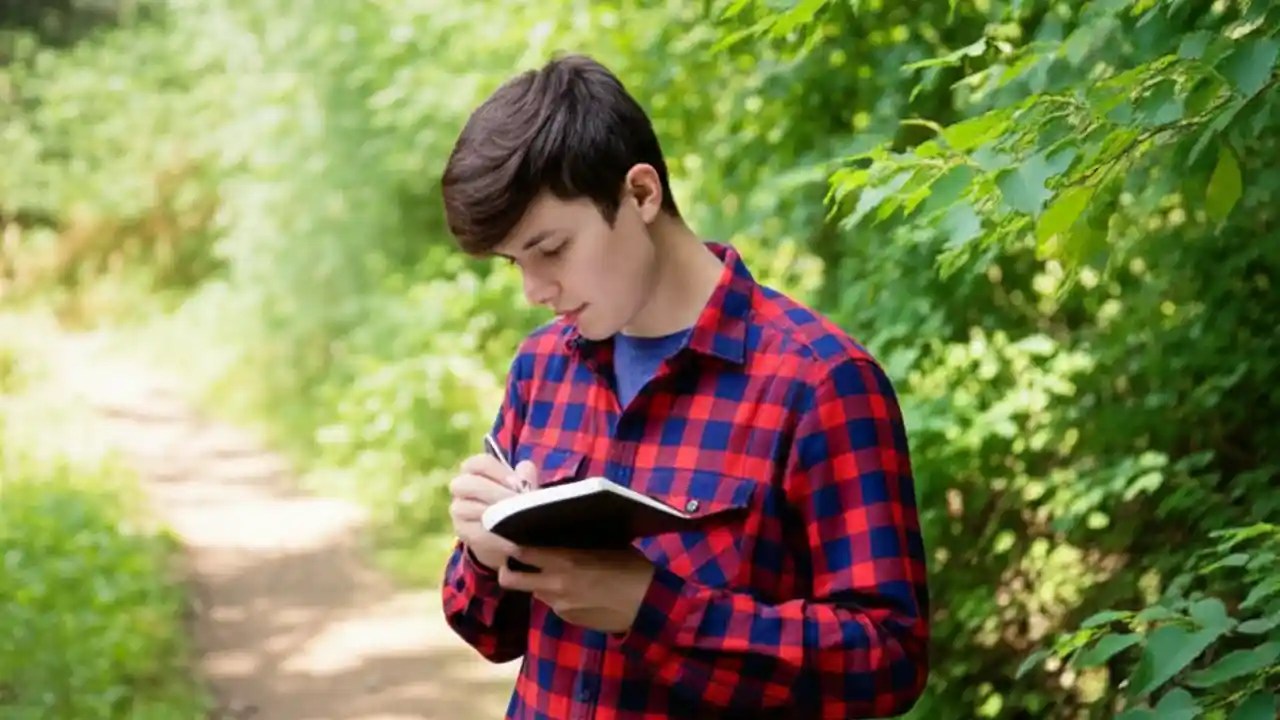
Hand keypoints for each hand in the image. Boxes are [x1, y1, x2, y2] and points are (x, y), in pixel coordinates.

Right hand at [449, 454, 536, 571]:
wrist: (506, 534)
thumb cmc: (513, 503)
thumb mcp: (522, 488)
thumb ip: (524, 477)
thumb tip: (524, 469)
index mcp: (475, 470)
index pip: (478, 463)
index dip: (497, 471)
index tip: (517, 483)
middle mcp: (461, 487)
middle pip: (467, 483)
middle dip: (494, 493)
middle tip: (516, 503)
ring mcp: (458, 509)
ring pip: (466, 508)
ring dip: (493, 515)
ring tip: (515, 521)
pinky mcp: (461, 531)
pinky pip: (473, 533)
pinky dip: (494, 537)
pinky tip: (511, 541)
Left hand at [497, 547, 655, 632]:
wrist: (647, 603)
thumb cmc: (631, 568)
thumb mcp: (605, 546)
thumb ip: (578, 544)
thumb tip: (561, 535)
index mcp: (564, 560)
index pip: (521, 553)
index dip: (512, 547)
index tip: (511, 540)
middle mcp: (554, 584)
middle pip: (511, 580)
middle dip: (508, 571)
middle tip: (513, 564)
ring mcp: (559, 605)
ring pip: (535, 592)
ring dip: (539, 584)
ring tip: (557, 576)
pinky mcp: (568, 619)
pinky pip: (555, 605)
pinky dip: (559, 597)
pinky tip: (579, 593)